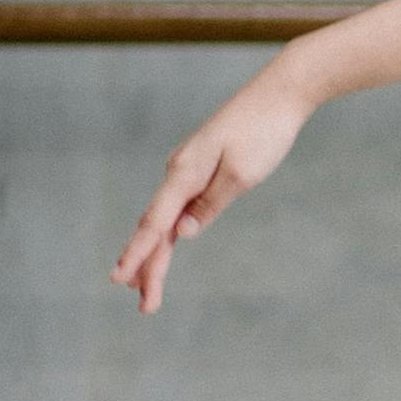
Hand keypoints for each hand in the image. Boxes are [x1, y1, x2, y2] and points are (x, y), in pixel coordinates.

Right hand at [110, 70, 310, 314]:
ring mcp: (188, 170)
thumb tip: (182, 233)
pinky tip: (166, 246)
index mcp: (184, 174)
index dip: (138, 254)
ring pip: (165, 219)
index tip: (120, 280)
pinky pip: (178, 207)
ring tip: (146, 287)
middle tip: (146, 306)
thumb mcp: (242, 174)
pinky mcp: (200, 168)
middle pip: (157, 227)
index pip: (155, 224)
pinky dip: (170, 231)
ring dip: (156, 253)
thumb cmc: (264, 132)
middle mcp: (178, 172)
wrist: (280, 94)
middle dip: (148, 267)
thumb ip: (210, 205)